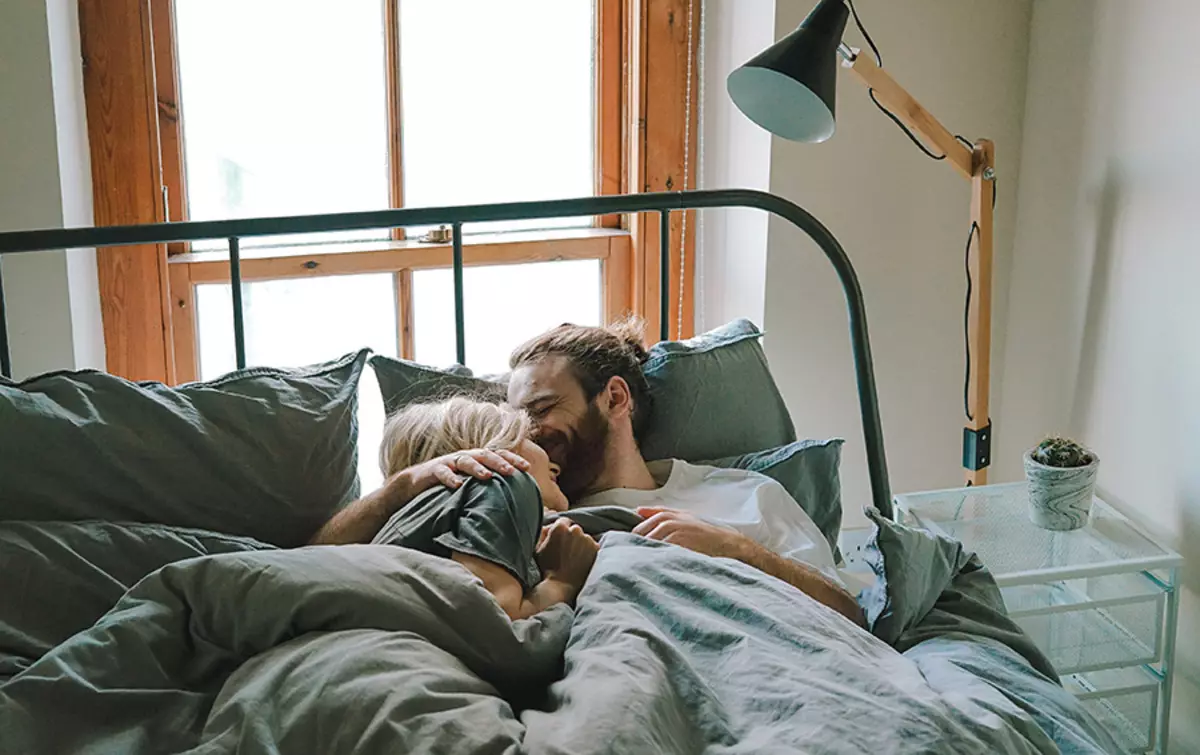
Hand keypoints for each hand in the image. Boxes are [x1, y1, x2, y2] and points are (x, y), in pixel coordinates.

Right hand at [399, 448, 530, 495]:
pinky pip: (442, 472)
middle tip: (513, 472)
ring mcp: (449, 462)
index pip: (498, 455)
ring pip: (466, 460)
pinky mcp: (433, 470)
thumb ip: (488, 487)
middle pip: (485, 455)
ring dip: (477, 468)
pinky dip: (450, 477)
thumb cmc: (448, 486)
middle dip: (500, 462)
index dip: (512, 459)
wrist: (415, 484)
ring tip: (488, 476)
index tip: (527, 468)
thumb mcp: (470, 485)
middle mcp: (465, 457)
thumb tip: (513, 500)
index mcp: (476, 460)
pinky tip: (457, 485)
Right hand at [536, 519, 598, 590]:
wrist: (561, 586)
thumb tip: (549, 527)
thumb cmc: (547, 568)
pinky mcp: (596, 548)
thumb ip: (543, 533)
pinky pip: (592, 546)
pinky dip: (589, 551)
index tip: (561, 540)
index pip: (563, 521)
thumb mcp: (538, 549)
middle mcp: (575, 530)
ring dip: (581, 543)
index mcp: (560, 527)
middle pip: (574, 529)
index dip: (561, 531)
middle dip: (571, 537)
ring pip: (584, 537)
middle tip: (567, 550)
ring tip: (574, 557)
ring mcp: (587, 539)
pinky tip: (582, 560)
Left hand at [633, 507, 752, 560]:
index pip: (640, 527)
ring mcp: (675, 535)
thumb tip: (637, 510)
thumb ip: (659, 512)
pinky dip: (656, 559)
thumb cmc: (704, 532)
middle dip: (635, 546)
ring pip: (650, 544)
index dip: (633, 537)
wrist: (727, 543)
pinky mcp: (681, 547)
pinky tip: (652, 567)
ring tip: (638, 564)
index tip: (628, 546)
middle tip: (630, 558)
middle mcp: (669, 522)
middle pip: (642, 536)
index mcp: (667, 515)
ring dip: (643, 553)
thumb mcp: (683, 516)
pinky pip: (662, 554)